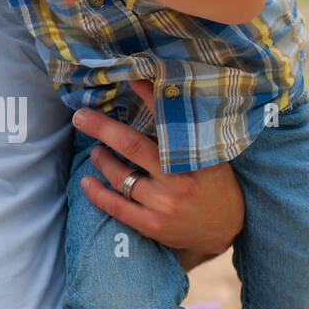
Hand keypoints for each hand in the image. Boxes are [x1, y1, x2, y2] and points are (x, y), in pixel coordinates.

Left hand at [73, 80, 244, 264]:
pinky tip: (87, 182)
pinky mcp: (152, 225)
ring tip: (95, 151)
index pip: (168, 122)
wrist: (227, 231)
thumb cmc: (217, 185)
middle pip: (132, 146)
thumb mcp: (211, 155)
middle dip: (102, 128)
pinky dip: (98, 193)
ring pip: (121, 176)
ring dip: (102, 160)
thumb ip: (186, 134)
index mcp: (198, 158)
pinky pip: (116, 207)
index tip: (131, 78)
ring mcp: (164, 205)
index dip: (149, 97)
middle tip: (81, 117)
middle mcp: (179, 180)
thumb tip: (159, 97)